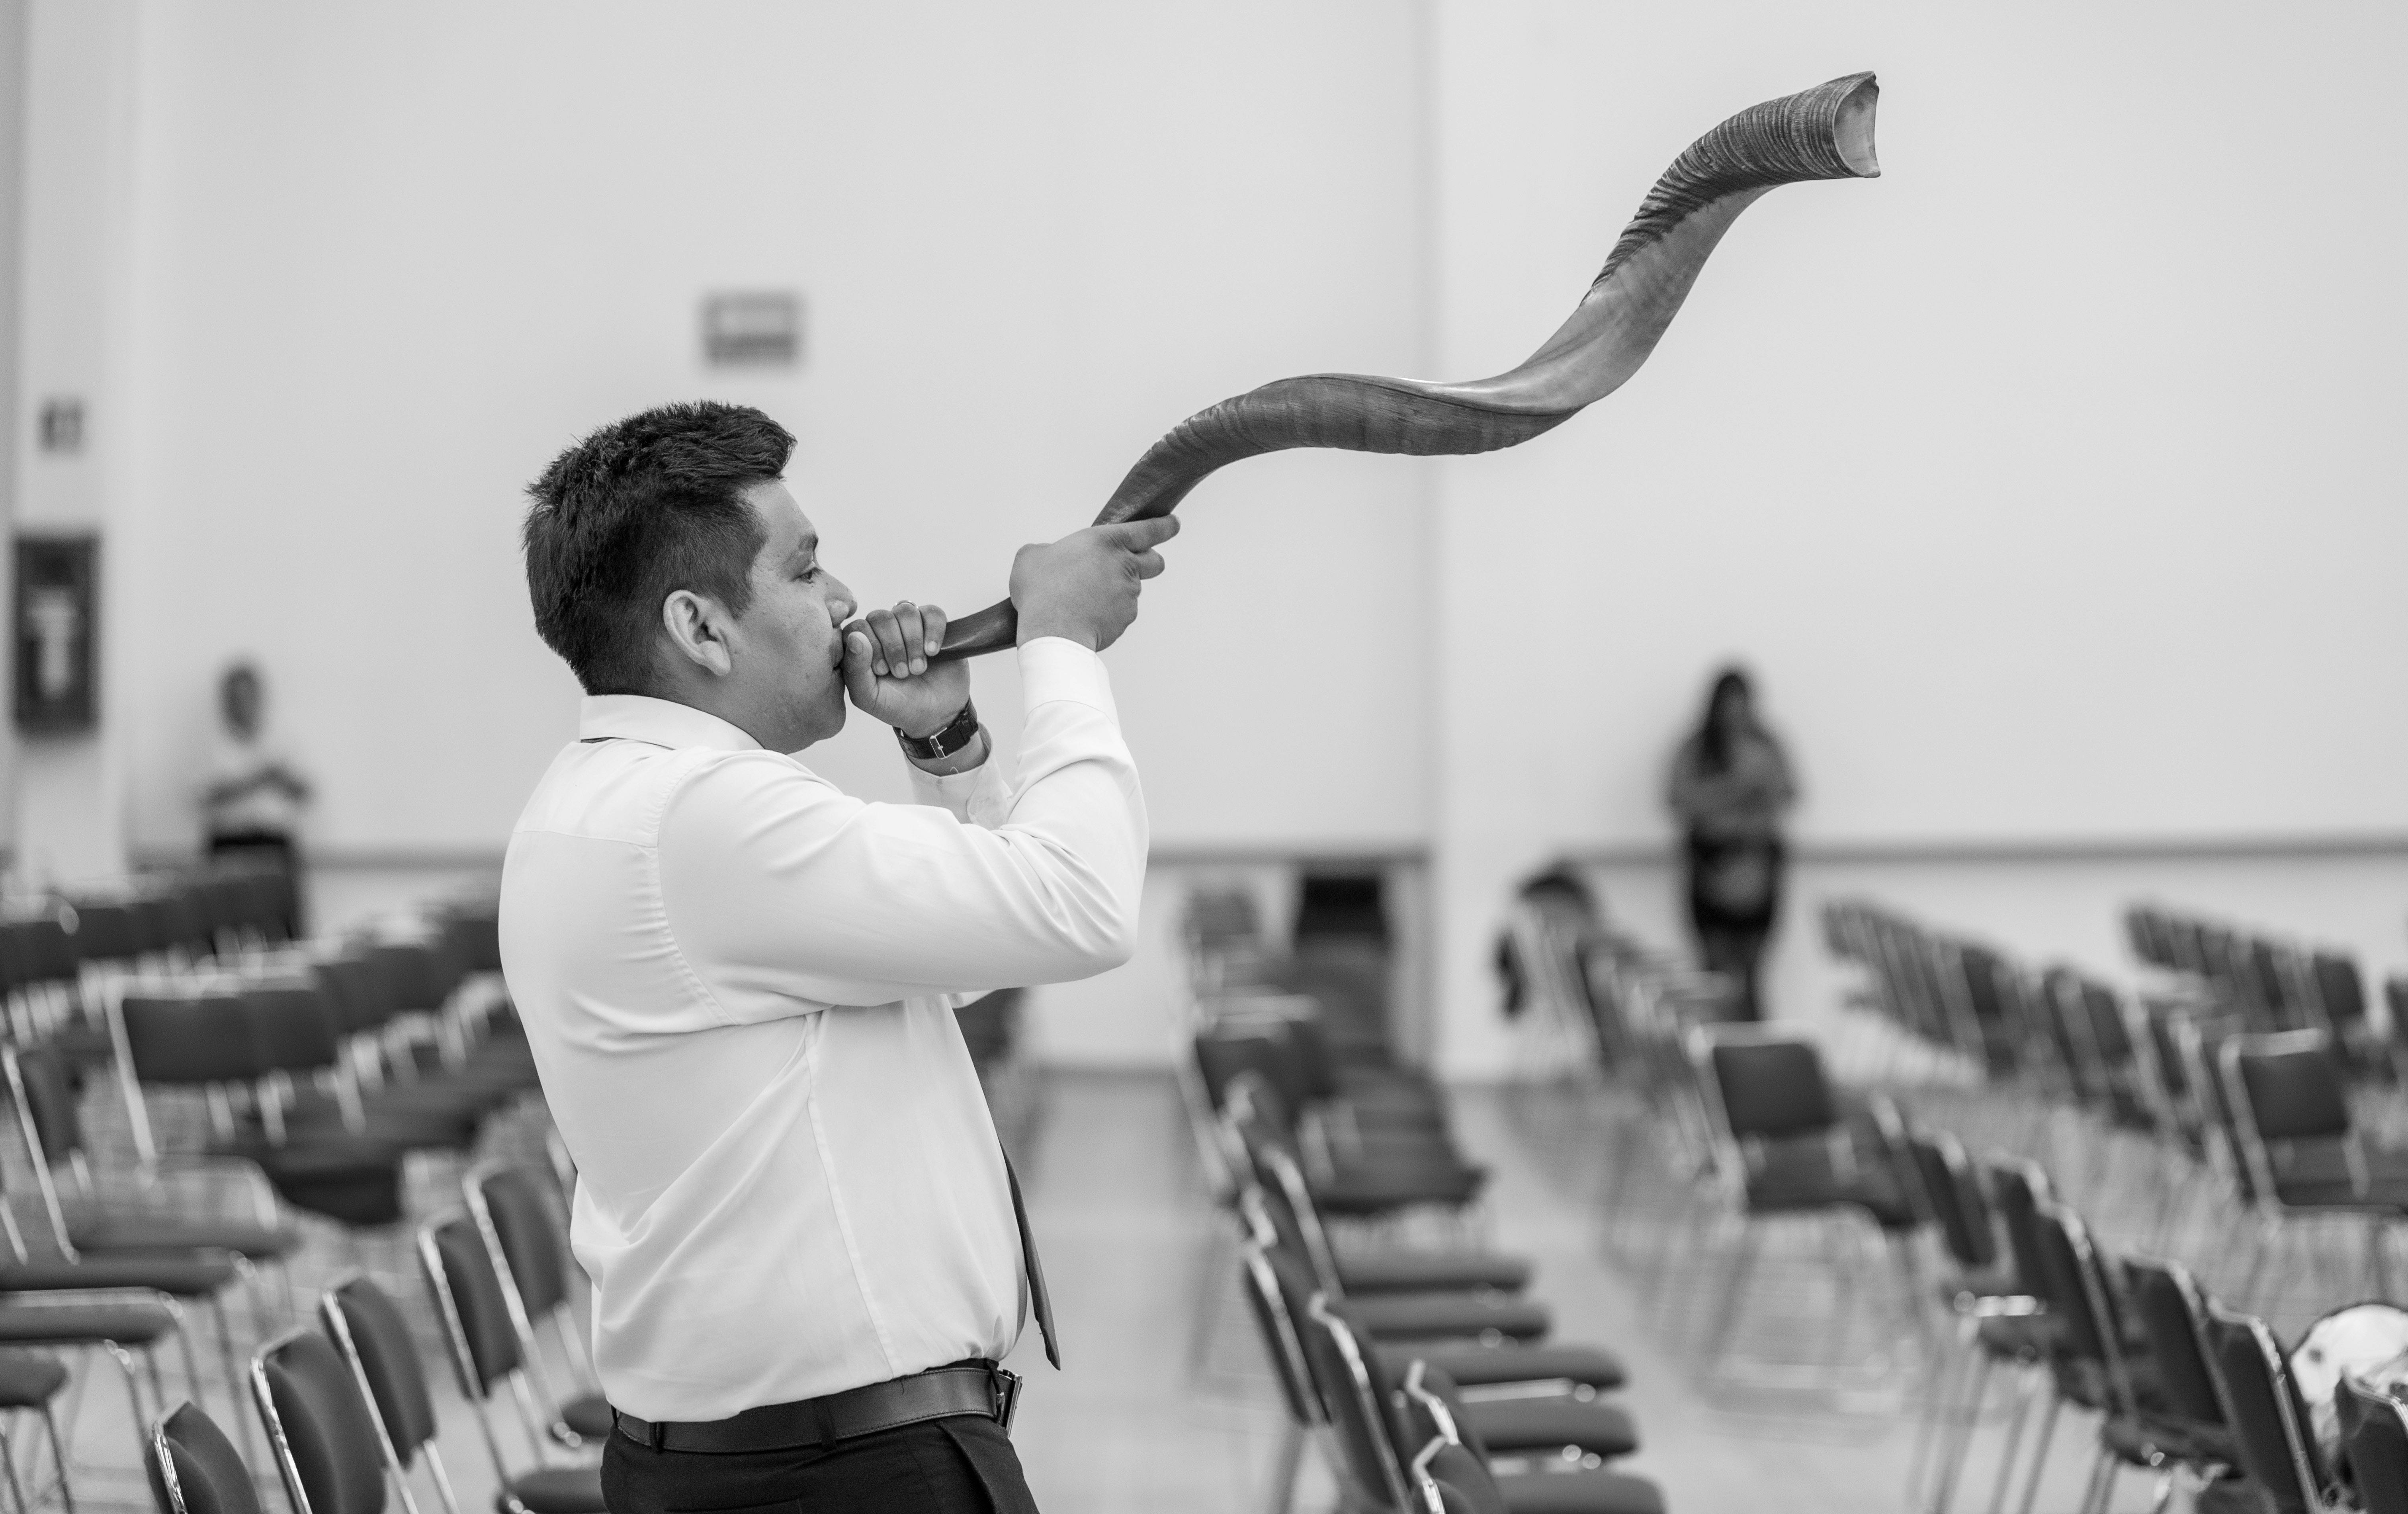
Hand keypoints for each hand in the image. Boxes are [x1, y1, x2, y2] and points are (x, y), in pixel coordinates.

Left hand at [844, 602, 971, 737]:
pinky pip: (932, 612)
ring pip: (906, 611)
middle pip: (881, 617)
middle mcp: (882, 631)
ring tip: (918, 668)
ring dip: (913, 641)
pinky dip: (933, 631)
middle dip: (893, 647)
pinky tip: (933, 652)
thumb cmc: (897, 705)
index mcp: (861, 646)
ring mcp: (908, 626)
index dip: (871, 646)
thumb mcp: (869, 697)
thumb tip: (855, 637)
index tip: (883, 671)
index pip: (857, 628)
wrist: (936, 713)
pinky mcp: (933, 625)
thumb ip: (855, 670)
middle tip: (902, 673)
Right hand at [1008, 516, 1178, 651]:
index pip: (1149, 529)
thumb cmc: (1040, 591)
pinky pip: (1122, 613)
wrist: (1052, 632)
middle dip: (1148, 562)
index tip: (1172, 525)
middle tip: (1130, 565)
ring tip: (1085, 599)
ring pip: (1133, 590)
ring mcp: (1128, 594)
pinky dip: (1109, 614)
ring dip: (1117, 592)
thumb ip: (1050, 550)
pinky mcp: (1125, 619)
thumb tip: (1050, 558)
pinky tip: (1085, 617)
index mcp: (1106, 541)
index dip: (1164, 526)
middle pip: (1155, 561)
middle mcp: (1124, 565)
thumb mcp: (1033, 556)